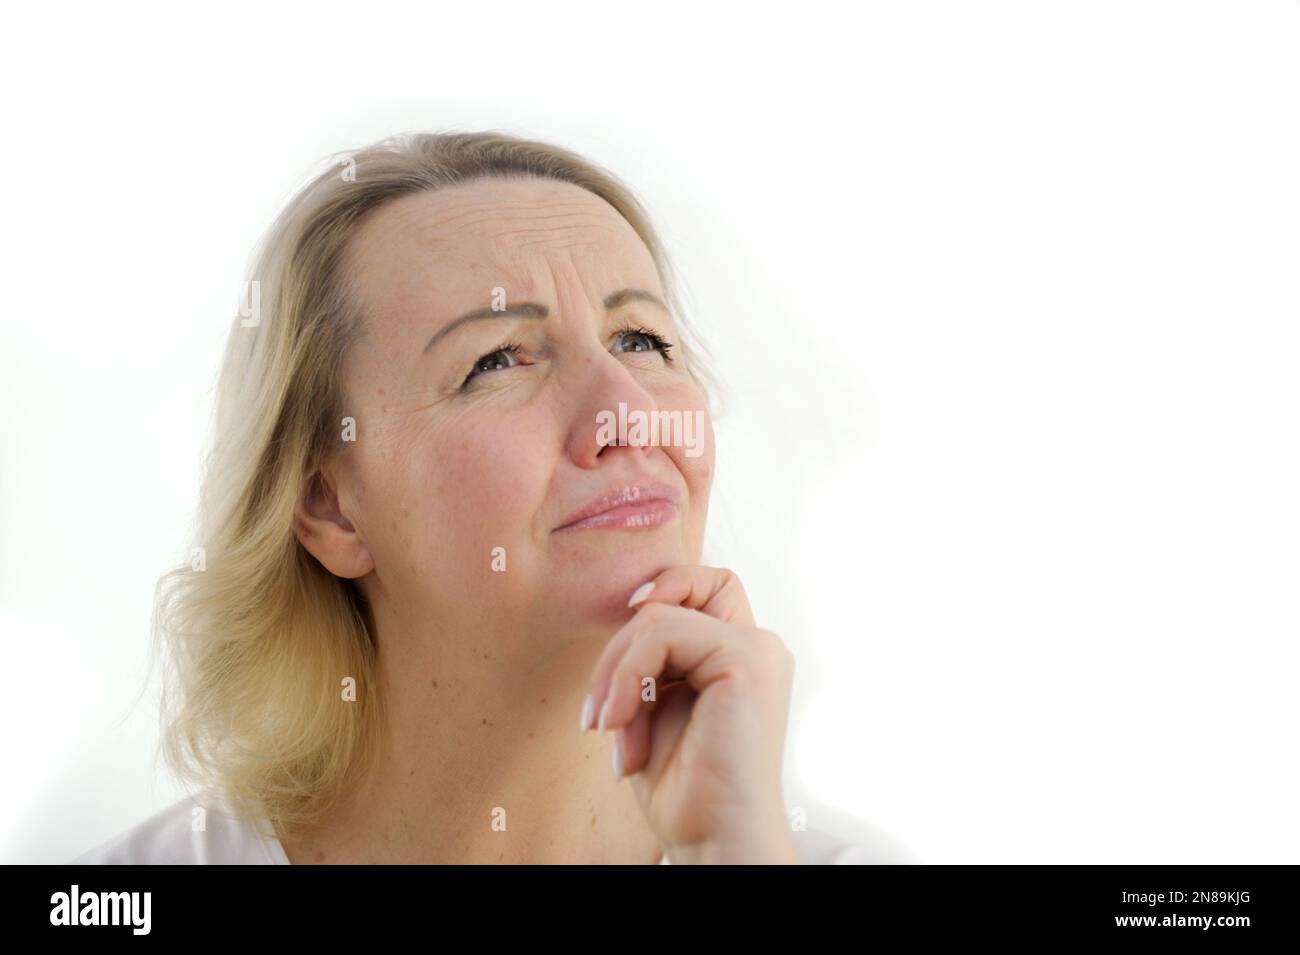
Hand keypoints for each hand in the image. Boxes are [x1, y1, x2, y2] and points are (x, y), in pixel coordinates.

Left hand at [582, 565, 799, 863]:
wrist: (713, 839)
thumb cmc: (684, 787)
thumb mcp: (658, 705)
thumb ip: (653, 656)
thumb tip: (630, 610)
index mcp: (743, 657)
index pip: (708, 585)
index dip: (668, 586)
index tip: (626, 624)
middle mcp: (759, 647)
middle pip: (680, 590)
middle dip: (621, 645)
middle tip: (599, 714)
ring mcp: (757, 650)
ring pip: (658, 616)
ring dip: (616, 674)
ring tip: (611, 729)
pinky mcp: (746, 660)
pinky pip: (663, 633)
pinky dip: (627, 676)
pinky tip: (621, 725)